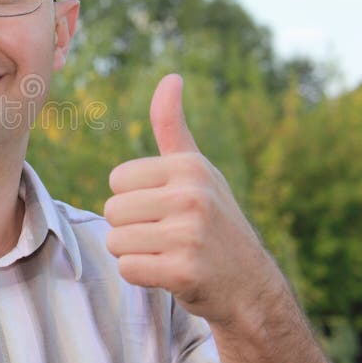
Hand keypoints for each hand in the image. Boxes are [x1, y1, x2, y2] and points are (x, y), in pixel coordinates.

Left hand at [104, 74, 275, 324]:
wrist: (249, 286)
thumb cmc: (212, 220)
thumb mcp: (197, 169)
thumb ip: (172, 126)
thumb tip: (170, 77)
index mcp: (189, 166)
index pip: (117, 179)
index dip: (133, 197)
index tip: (164, 208)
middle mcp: (192, 195)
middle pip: (112, 210)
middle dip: (130, 227)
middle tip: (166, 235)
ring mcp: (190, 235)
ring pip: (115, 240)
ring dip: (135, 252)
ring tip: (168, 252)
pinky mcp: (184, 271)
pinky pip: (128, 268)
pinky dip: (142, 275)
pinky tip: (171, 274)